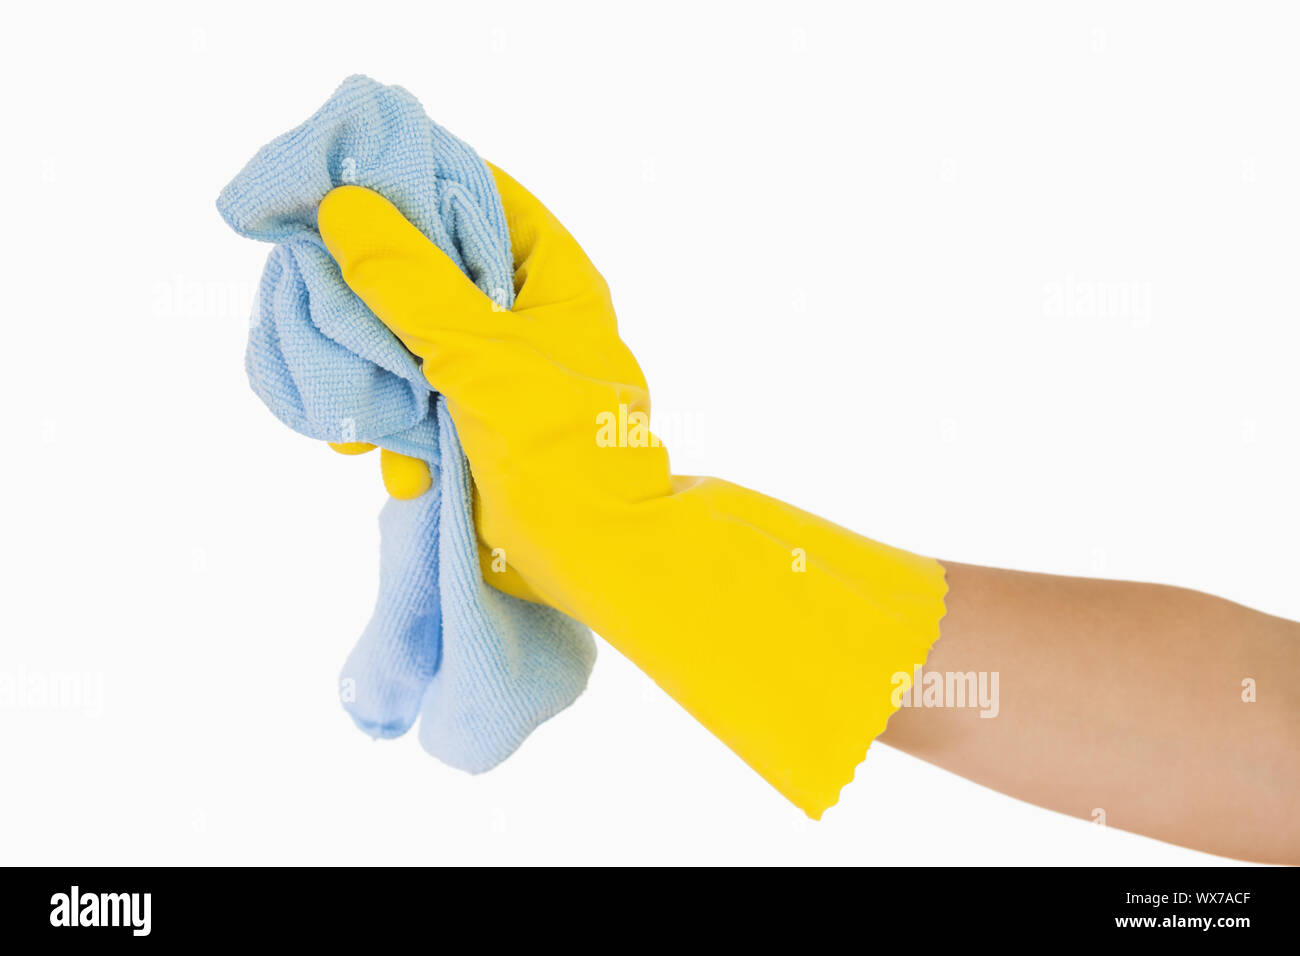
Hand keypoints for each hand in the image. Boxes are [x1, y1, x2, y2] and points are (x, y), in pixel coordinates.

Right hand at [319, 165, 671, 604]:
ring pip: (412, 342)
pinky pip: (419, 403)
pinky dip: (395, 432)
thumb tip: (345, 209)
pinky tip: (382, 464)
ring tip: (354, 424)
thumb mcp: (480, 354)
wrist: (598, 559)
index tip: (337, 188)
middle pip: (430, 269)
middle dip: (371, 301)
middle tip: (316, 301)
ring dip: (375, 380)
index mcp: (550, 275)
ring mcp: (502, 370)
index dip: (409, 182)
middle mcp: (527, 313)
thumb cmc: (558, 449)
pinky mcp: (479, 424)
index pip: (477, 193)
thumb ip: (411, 283)